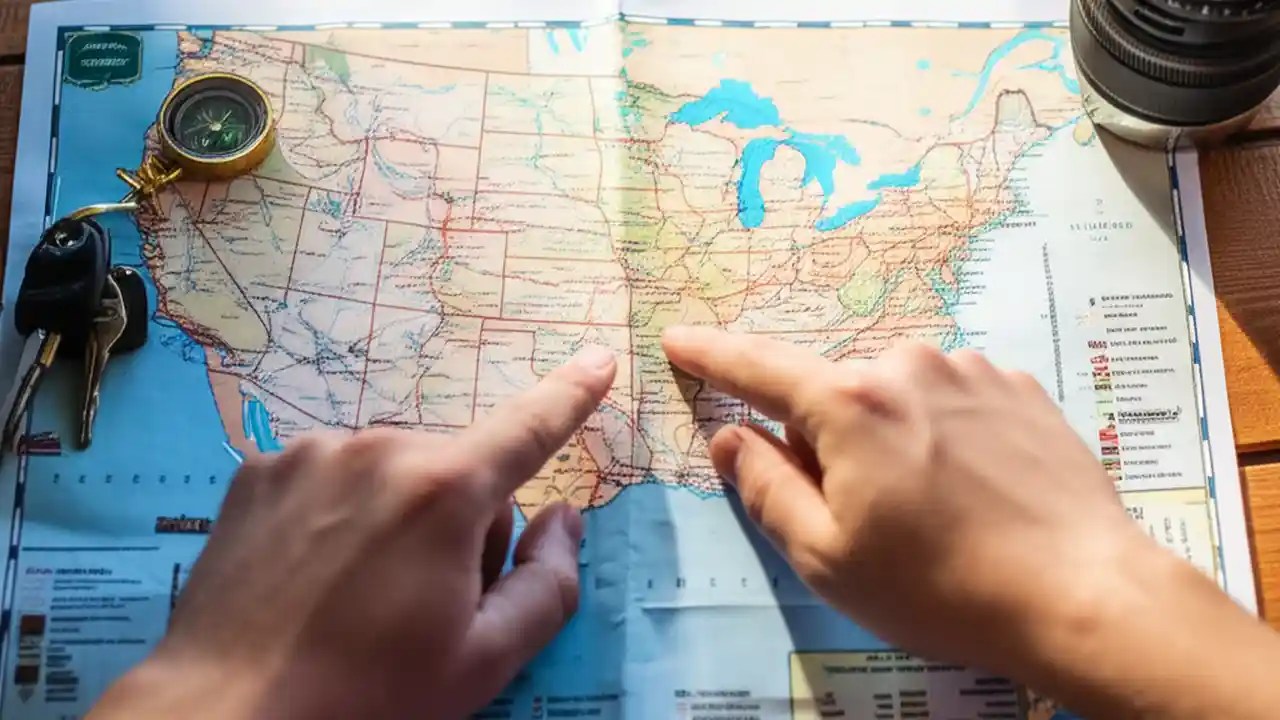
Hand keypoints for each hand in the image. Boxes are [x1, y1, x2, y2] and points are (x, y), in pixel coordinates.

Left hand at [87, 346, 617, 719]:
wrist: (224, 711)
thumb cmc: (368, 694)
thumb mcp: (484, 660)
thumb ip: (548, 583)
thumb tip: (562, 518)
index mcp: (444, 492)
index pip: (528, 429)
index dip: (570, 396)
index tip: (598, 359)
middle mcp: (378, 448)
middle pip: (455, 471)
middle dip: (459, 522)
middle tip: (424, 600)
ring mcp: (310, 453)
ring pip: (391, 471)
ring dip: (396, 514)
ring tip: (357, 593)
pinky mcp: (258, 469)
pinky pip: (331, 475)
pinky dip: (339, 511)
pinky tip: (313, 570)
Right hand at [661, 326, 1279, 717]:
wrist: (1083, 592)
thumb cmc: (939, 586)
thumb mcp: (827, 556)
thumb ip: (765, 487)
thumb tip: (730, 436)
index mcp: (849, 403)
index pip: (759, 367)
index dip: (711, 355)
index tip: (677, 339)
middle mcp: (906, 365)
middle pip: (834, 393)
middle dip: (827, 439)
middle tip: (863, 513)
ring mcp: (970, 369)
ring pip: (895, 395)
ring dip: (890, 436)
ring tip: (932, 508)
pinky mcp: (1018, 386)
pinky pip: (950, 399)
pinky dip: (941, 433)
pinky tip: (973, 489)